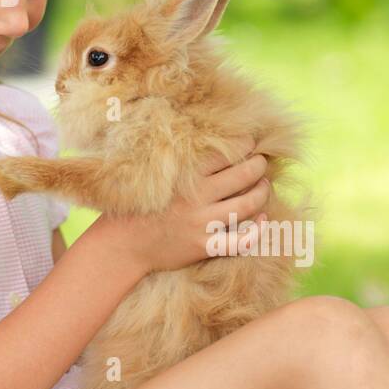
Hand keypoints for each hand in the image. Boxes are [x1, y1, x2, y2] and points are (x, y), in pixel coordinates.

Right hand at [102, 134, 269, 275]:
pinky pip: (241, 240)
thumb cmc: (138, 207)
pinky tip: (264, 219)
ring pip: (248, 205)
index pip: (224, 153)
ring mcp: (202, 224)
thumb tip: (213, 148)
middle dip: (258, 165)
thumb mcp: (157, 178)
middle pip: (242, 175)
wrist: (123, 245)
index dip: (244, 145)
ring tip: (264, 184)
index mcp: (184, 177)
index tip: (250, 142)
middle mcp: (196, 198)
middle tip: (262, 161)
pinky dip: (258, 229)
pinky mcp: (205, 246)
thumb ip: (183, 165)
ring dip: (262, 191)